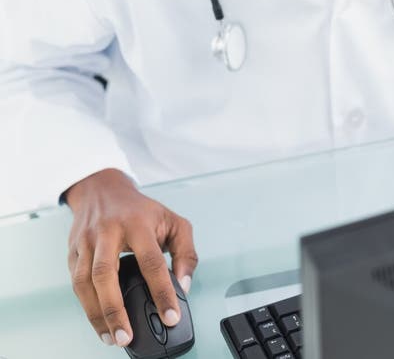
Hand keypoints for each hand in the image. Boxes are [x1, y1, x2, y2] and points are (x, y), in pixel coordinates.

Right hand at [64, 167, 197, 347]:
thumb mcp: (172, 222)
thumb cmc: (140, 210)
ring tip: (112, 338)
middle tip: (127, 337)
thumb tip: (183, 285)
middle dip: (115, 310)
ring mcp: (86, 241)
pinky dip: (86, 307)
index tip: (170, 316)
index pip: (152, 261)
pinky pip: (76, 284)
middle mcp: (108, 231)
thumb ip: (185, 252)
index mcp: (137, 223)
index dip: (162, 291)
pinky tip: (98, 323)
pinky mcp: (72, 251)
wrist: (102, 189)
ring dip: (97, 315)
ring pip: (84, 283)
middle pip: (106, 274)